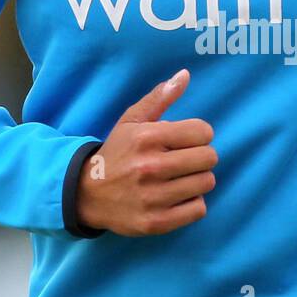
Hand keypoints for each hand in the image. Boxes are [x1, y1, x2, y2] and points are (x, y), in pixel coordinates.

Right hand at [75, 67, 217, 236]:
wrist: (87, 194)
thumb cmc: (117, 153)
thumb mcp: (131, 121)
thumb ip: (160, 98)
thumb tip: (185, 74)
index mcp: (147, 138)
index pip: (203, 132)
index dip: (198, 135)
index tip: (186, 141)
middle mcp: (150, 167)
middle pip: (209, 158)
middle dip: (200, 157)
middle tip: (184, 161)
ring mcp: (153, 197)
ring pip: (206, 183)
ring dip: (197, 180)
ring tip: (179, 179)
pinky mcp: (156, 222)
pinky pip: (199, 209)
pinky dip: (192, 203)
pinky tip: (176, 198)